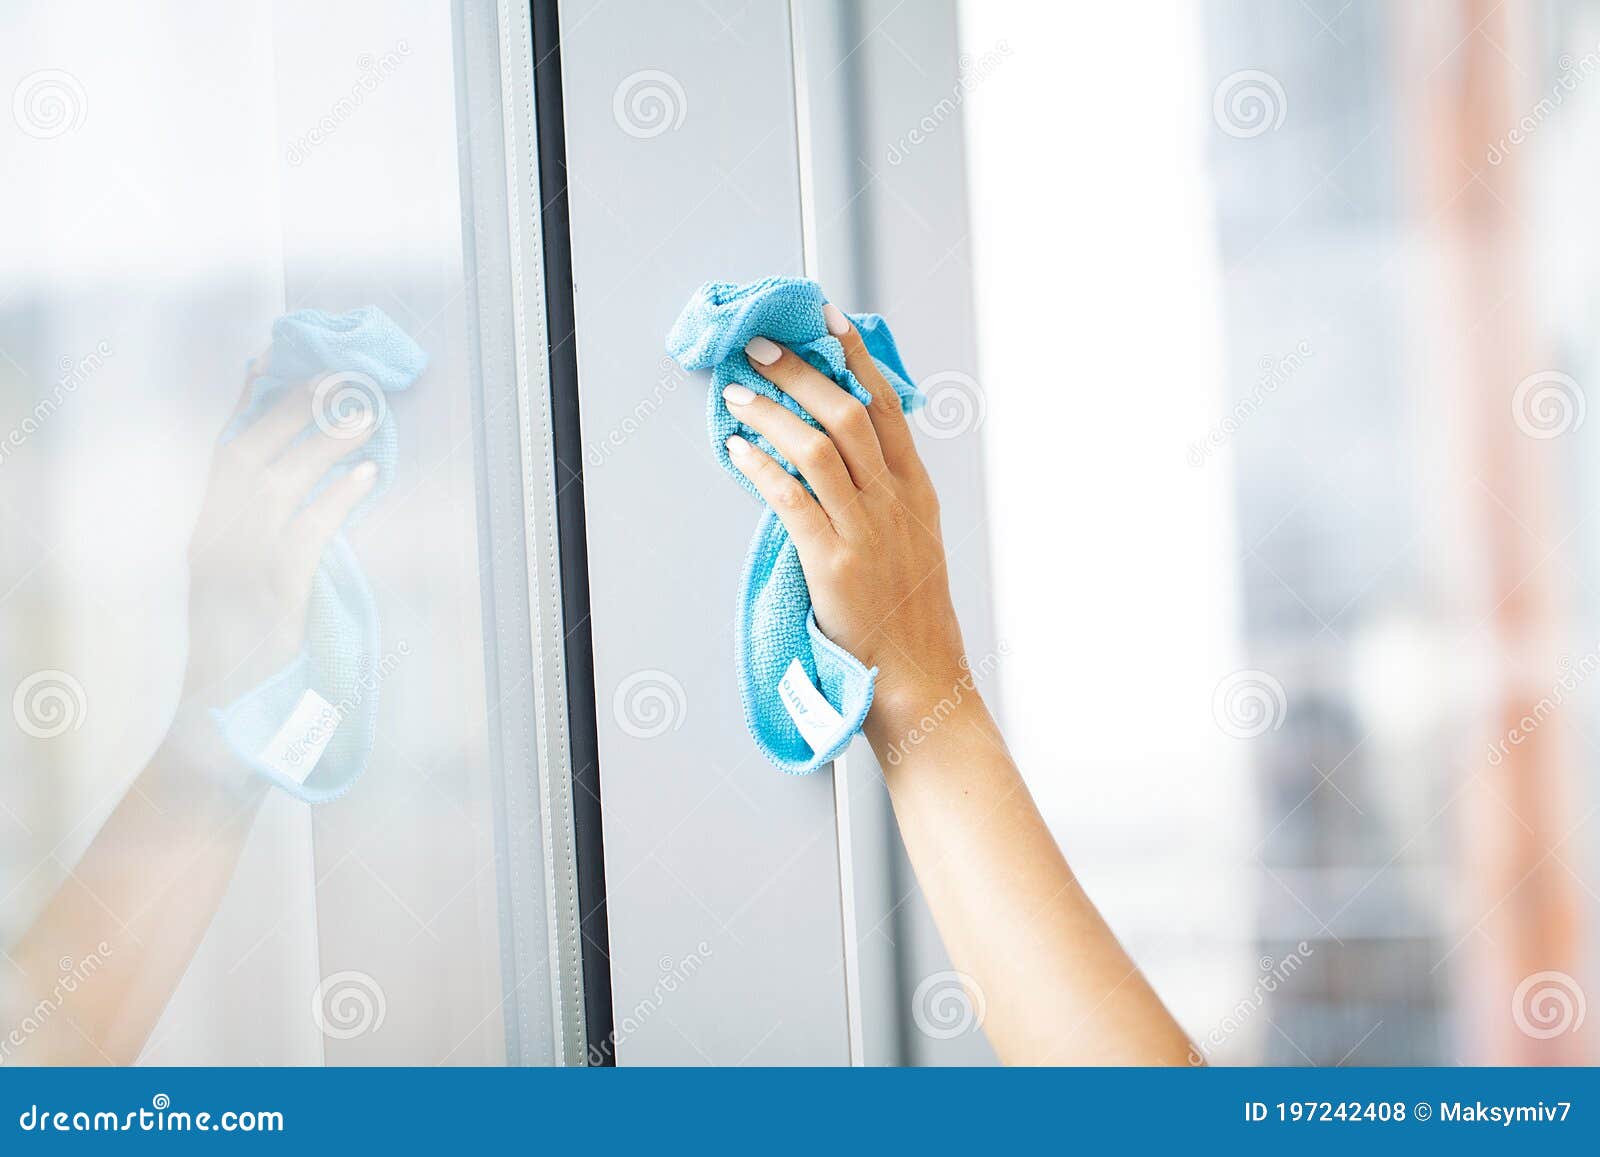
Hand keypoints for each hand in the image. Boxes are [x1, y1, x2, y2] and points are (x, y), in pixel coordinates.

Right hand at [182, 362, 378, 707]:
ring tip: (366, 416)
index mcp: (201, 528)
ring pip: (279, 484)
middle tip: (338, 378)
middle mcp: (211, 537)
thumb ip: (250, 521)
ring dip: (324, 444)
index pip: (220, 448)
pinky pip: (308, 533)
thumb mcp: (233, 571)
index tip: (272, 358)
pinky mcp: (274, 592)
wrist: (222, 705)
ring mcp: (239, 564)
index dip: (246, 401)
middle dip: (291, 409)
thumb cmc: (237, 637)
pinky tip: (366, 477)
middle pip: (247, 453)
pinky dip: (338, 500)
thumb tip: (297, 470)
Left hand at [722, 301, 969, 737]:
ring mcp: (866, 532)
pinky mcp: (834, 564)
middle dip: (801, 372)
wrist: (919, 679)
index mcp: (916, 492)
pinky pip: (791, 500)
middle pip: (847, 413)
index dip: (856, 358)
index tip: (827, 321)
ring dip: (773, 413)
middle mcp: (895, 503)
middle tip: (763, 347)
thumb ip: (888, 497)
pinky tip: (737, 451)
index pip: (887, 406)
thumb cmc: (910, 618)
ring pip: (817, 448)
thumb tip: (848, 455)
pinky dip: (760, 468)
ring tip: (739, 395)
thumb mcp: (917, 543)